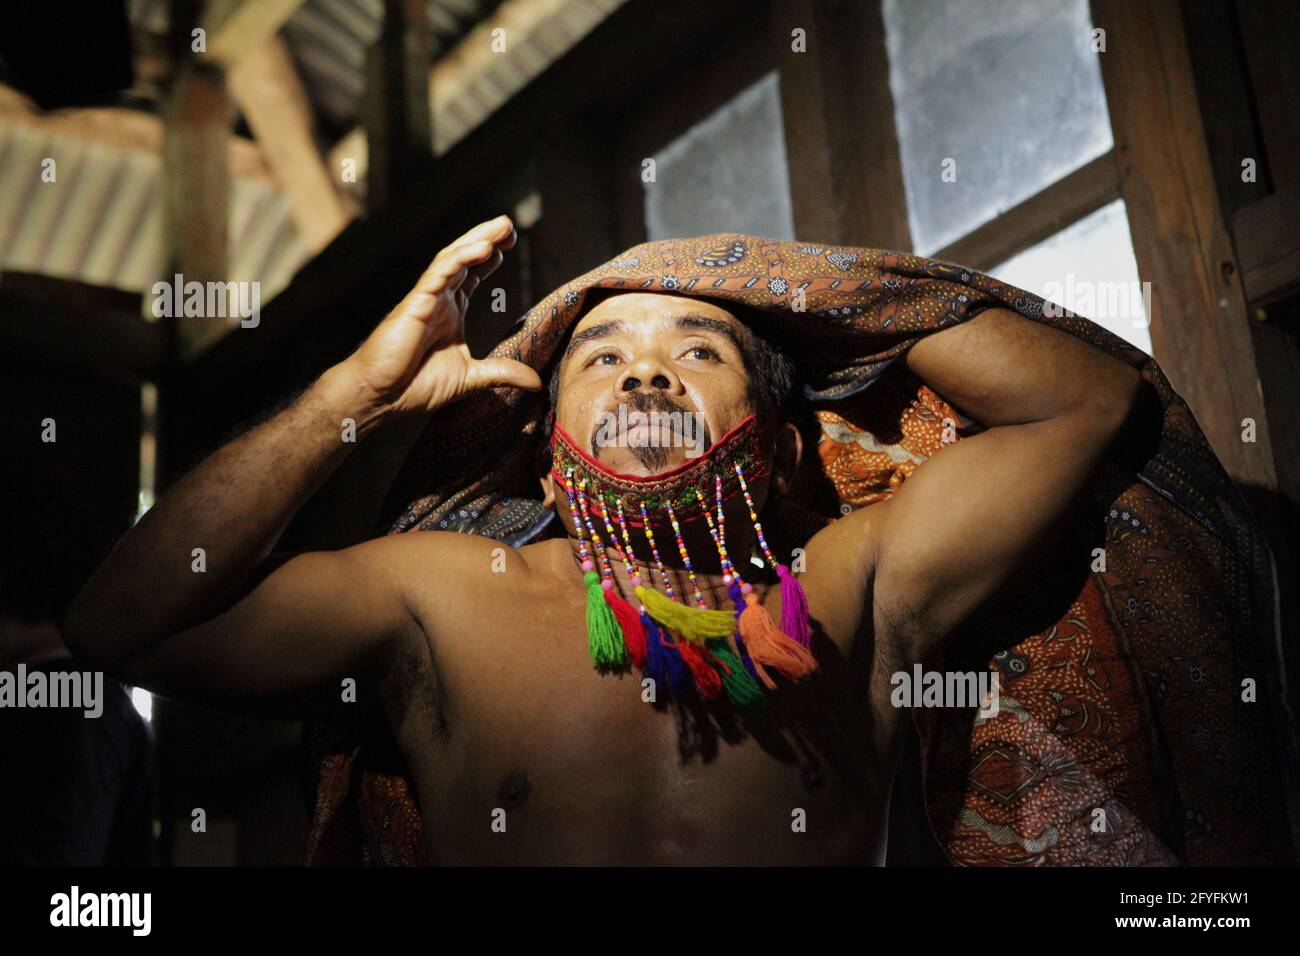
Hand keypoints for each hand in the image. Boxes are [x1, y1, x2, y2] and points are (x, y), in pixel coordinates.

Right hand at [338, 215, 542, 419]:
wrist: (381, 397)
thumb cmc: (414, 386)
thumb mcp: (470, 379)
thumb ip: (502, 374)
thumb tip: (536, 382)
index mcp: (450, 312)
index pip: (472, 275)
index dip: (490, 258)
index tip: (510, 245)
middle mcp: (439, 300)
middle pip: (465, 259)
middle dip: (487, 239)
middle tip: (509, 225)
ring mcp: (427, 298)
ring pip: (453, 258)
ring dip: (478, 240)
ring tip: (501, 226)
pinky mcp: (415, 303)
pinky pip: (440, 273)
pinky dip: (461, 258)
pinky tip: (482, 248)